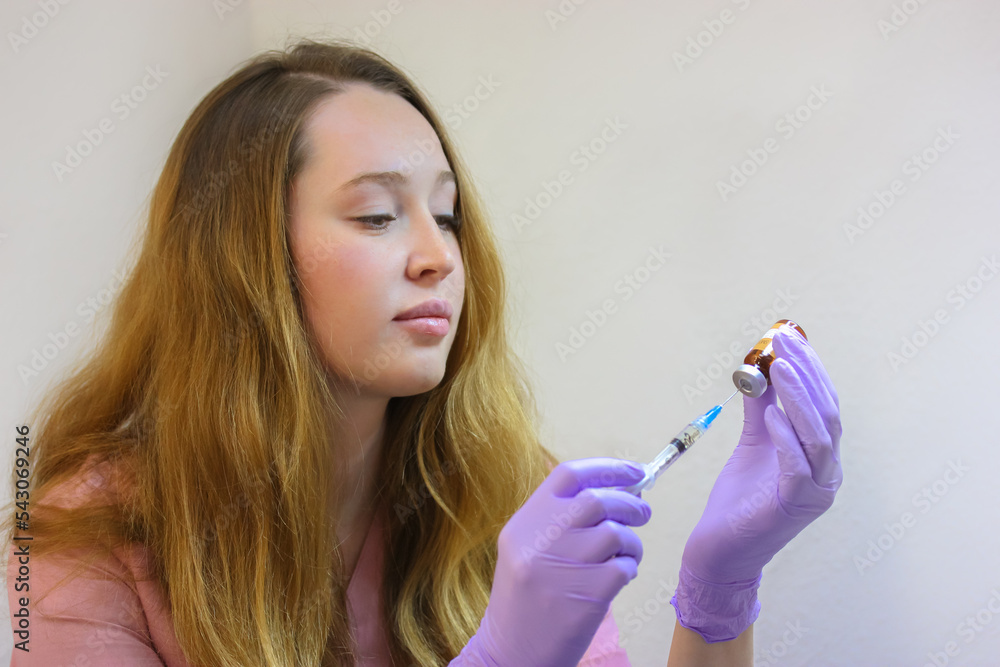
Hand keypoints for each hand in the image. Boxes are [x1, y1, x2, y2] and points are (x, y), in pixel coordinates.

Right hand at [451, 457, 651, 666]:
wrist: (510, 654)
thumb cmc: (526, 598)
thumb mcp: (527, 548)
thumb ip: (561, 519)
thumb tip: (619, 490)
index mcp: (525, 522)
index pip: (570, 475)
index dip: (608, 469)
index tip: (636, 472)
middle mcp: (540, 539)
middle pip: (598, 500)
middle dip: (629, 503)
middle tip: (641, 513)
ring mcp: (563, 566)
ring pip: (615, 533)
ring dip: (631, 541)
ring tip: (626, 554)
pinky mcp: (586, 595)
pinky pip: (623, 568)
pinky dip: (629, 569)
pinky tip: (619, 578)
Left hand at [672, 325, 841, 641]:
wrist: (722, 546)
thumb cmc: (740, 497)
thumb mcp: (754, 441)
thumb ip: (762, 407)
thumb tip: (761, 367)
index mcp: (821, 454)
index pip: (825, 403)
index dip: (811, 368)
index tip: (789, 337)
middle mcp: (827, 471)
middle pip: (828, 414)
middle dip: (807, 373)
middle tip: (784, 343)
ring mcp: (815, 491)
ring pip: (819, 436)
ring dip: (799, 398)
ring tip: (779, 369)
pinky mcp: (794, 506)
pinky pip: (799, 466)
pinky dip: (787, 436)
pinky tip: (770, 415)